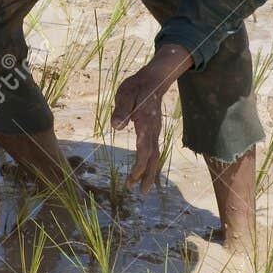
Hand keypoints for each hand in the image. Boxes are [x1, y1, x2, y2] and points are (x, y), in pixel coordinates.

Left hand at [110, 44, 192, 192]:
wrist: (153, 80)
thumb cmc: (136, 87)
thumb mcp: (125, 95)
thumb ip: (121, 110)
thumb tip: (116, 125)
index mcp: (145, 125)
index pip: (144, 152)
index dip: (138, 168)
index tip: (131, 181)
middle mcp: (153, 131)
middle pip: (153, 158)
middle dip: (147, 176)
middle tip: (140, 192)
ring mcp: (155, 131)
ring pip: (155, 155)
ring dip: (150, 172)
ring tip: (142, 188)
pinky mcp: (153, 130)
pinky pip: (153, 150)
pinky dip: (150, 163)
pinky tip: (144, 170)